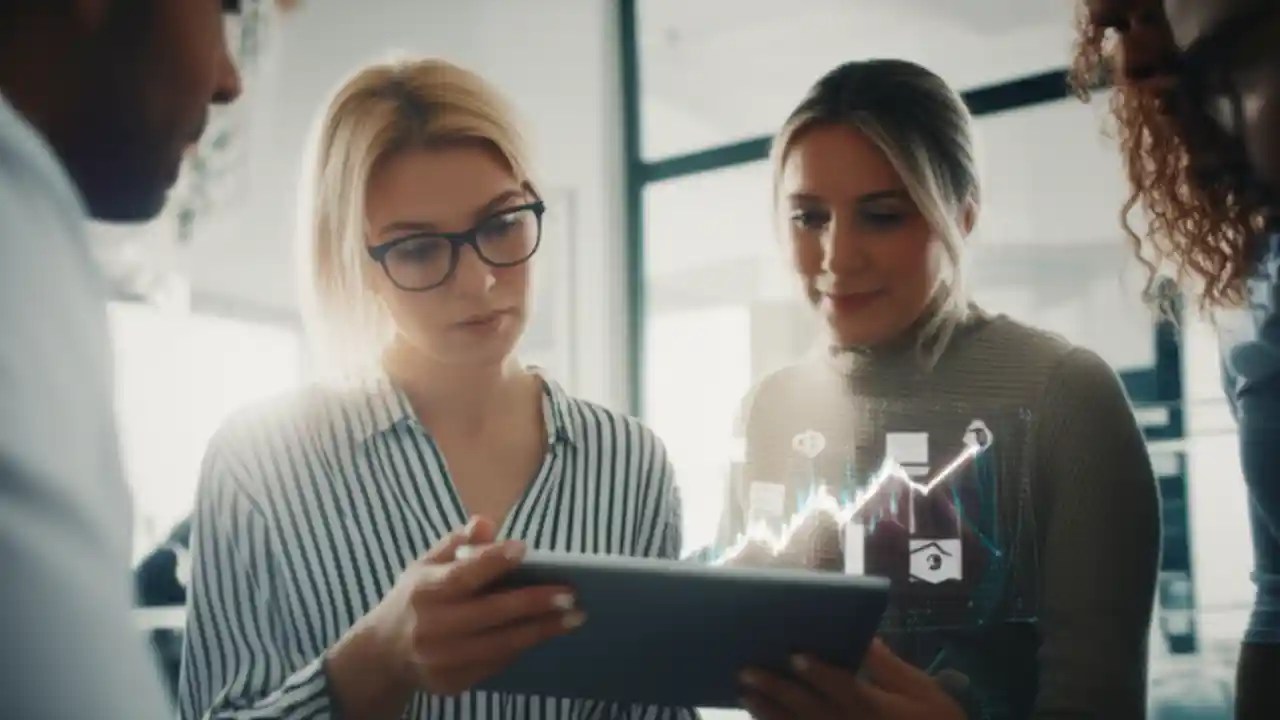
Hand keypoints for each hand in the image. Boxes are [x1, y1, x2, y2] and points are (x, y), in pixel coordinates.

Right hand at [328, 517, 581, 716]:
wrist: (383, 654)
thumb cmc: (416, 598)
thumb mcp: (426, 565)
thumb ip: (457, 544)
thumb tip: (485, 522)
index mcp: (425, 591)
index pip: (463, 575)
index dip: (493, 561)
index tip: (525, 548)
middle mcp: (432, 627)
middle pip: (492, 613)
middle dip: (535, 602)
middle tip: (571, 592)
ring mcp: (442, 659)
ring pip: (502, 643)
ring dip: (542, 629)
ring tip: (575, 616)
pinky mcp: (452, 682)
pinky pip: (498, 662)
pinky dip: (523, 645)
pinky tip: (546, 631)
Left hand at [739, 638, 964, 719]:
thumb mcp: (922, 691)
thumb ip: (888, 667)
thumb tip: (863, 637)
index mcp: (874, 709)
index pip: (842, 688)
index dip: (819, 672)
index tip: (794, 654)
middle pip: (809, 710)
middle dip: (776, 690)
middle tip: (746, 672)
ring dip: (770, 714)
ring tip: (745, 696)